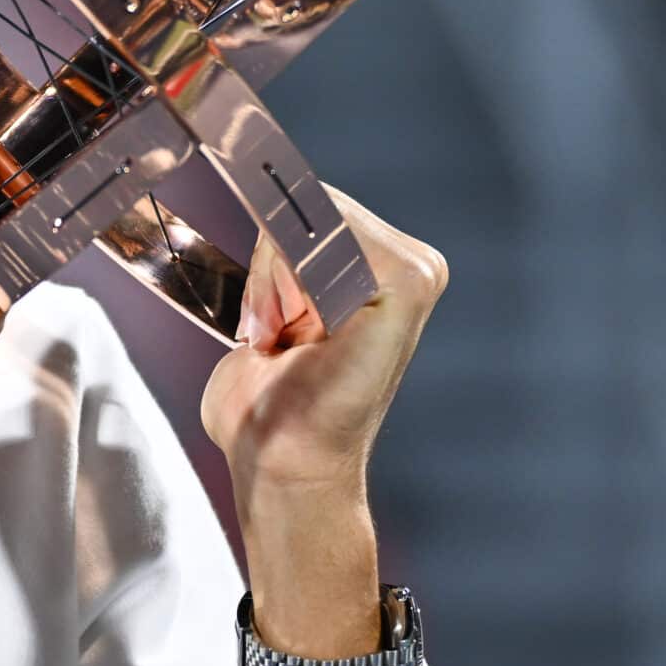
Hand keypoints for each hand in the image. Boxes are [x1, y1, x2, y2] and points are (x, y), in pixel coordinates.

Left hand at [200, 184, 446, 665]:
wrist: (282, 462)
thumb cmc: (271, 402)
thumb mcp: (267, 311)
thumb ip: (274, 260)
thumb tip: (249, 206)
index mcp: (383, 264)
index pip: (307, 204)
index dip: (266, 250)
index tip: (263, 318)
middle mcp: (410, 261)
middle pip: (307, 207)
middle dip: (267, 267)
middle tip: (272, 334)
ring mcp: (416, 269)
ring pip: (306, 221)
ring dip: (270, 282)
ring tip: (284, 340)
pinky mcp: (409, 282)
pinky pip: (321, 237)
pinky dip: (284, 283)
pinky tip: (294, 337)